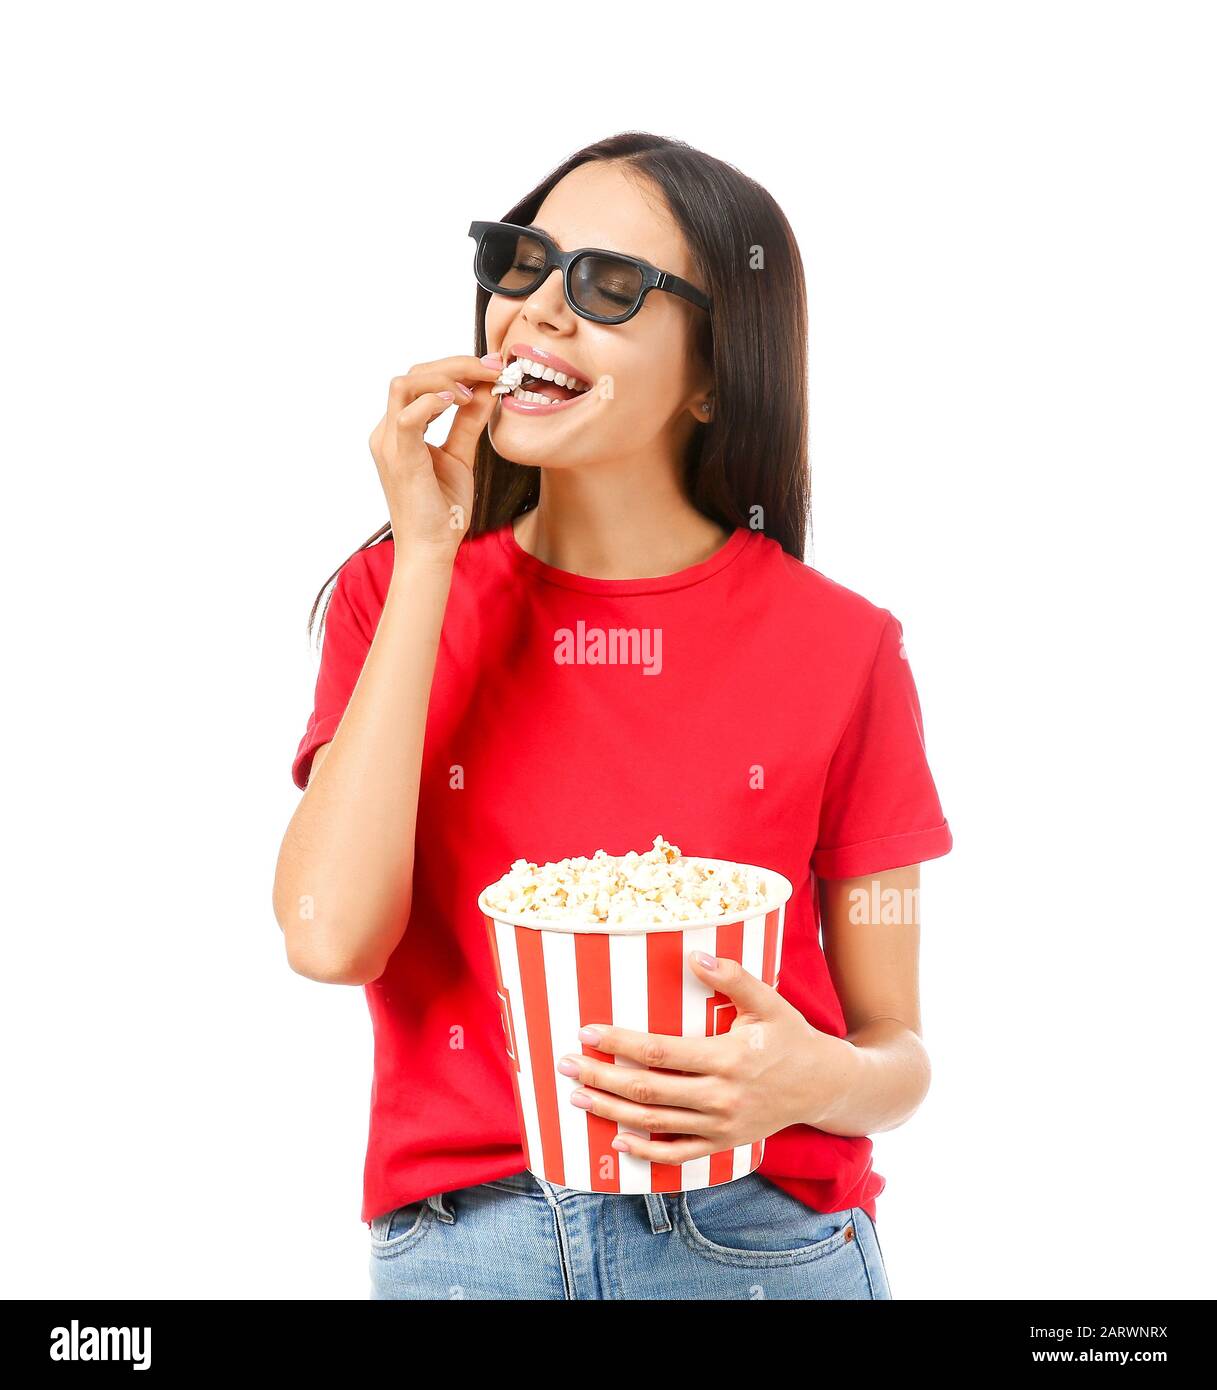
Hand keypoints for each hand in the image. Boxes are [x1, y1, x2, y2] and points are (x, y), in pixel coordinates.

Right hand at [367, 354, 503, 565]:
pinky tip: (459, 400)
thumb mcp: (461, 456)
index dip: (456, 368)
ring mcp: (389, 444)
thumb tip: (486, 390)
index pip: (420, 381)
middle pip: (412, 375)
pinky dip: (432, 401)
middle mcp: (387, 432)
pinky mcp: (400, 458)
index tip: (492, 368)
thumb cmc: (442, 510)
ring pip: (405, 384)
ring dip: (445, 377)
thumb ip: (469, 423)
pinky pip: (407, 416)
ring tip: (475, 389)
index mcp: (399, 430)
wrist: (431, 548)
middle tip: (492, 367)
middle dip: (455, 365)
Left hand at [555, 951, 858, 1163]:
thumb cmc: (790, 1037)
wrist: (822, 1085)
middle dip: (601, 1077)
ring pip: (654, 1122)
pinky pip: (678, 1154)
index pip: (659, 1052)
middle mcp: (721, 1096)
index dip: (619, 1044)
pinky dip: (645, 1151)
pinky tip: (616, 1140)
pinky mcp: (724, 1144)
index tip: (587, 1032)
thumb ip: (733, 978)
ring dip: (610, 1111)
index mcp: (727, 1058)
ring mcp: (721, 1125)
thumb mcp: (768, 1002)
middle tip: (566, 1063)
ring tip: (577, 1095)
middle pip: (647, 1090)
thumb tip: (696, 955)